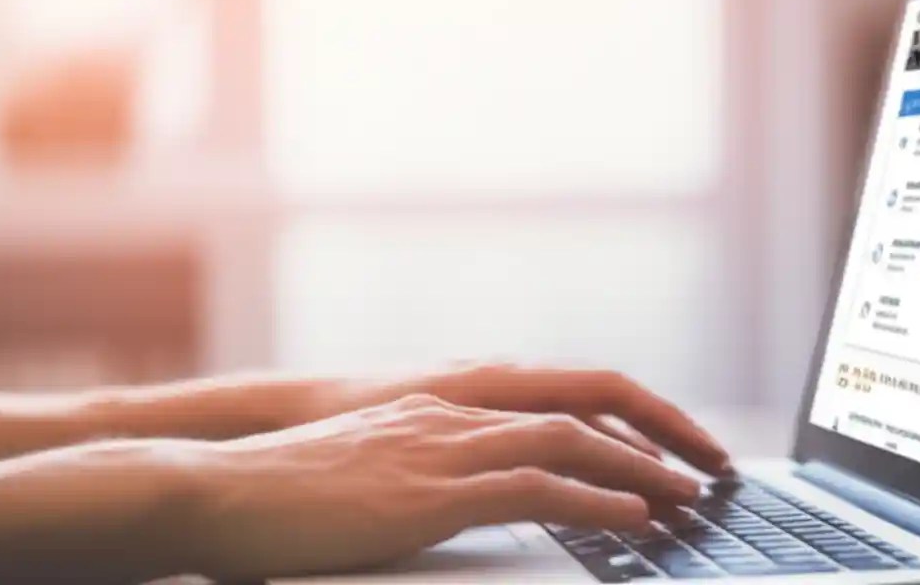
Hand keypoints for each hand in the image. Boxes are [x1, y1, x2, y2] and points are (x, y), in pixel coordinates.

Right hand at [184, 393, 701, 579]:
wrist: (216, 490)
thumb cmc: (280, 493)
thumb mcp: (364, 471)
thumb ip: (419, 474)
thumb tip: (460, 500)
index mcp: (440, 407)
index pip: (554, 401)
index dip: (618, 422)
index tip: (663, 448)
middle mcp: (451, 414)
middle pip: (580, 407)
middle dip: (654, 436)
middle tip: (703, 466)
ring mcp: (441, 448)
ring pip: (569, 442)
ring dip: (641, 469)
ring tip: (688, 496)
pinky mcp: (428, 494)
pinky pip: (534, 487)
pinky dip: (595, 499)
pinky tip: (633, 517)